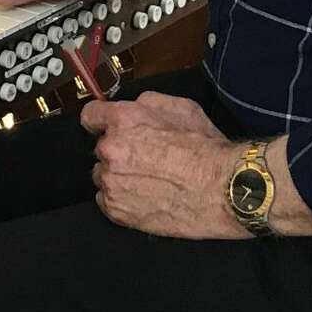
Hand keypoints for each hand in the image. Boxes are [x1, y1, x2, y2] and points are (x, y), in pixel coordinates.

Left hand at [81, 93, 249, 239]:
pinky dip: (121, 199)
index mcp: (123, 120)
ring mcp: (111, 181)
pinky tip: (144, 197)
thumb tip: (133, 106)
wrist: (221, 189)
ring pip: (103, 175)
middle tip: (145, 159)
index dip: (100, 121)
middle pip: (100, 148)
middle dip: (118, 151)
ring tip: (148, 181)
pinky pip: (106, 201)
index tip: (105, 127)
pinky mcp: (115, 209)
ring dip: (118, 176)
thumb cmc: (205, 149)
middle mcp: (111, 149)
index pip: (90, 115)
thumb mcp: (182, 107)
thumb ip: (148, 102)